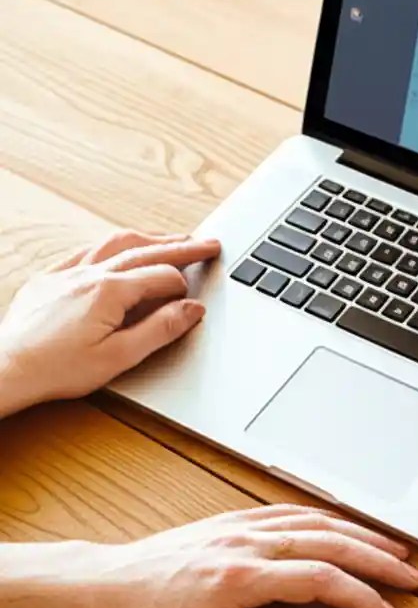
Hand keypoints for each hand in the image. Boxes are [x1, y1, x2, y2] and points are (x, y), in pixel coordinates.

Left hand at [0, 231, 219, 415]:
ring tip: (171, 239)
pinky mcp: (49, 278)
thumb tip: (192, 310)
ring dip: (149, 238)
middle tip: (207, 244)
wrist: (6, 369)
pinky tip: (119, 249)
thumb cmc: (57, 369)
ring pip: (115, 242)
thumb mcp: (119, 356)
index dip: (185, 288)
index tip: (197, 298)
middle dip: (182, 246)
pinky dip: (111, 245)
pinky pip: (85, 250)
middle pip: (146, 251)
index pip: (163, 277)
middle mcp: (89, 274)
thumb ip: (160, 329)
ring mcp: (67, 272)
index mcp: (110, 292)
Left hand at [0, 505, 417, 607]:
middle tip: (410, 575)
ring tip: (393, 550)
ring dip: (361, 534)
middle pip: (332, 542)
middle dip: (378, 559)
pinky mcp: (237, 517)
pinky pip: (294, 510)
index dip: (362, 596)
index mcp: (244, 576)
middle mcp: (249, 542)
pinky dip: (329, 518)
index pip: (322, 580)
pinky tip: (347, 528)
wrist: (111, 587)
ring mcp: (244, 525)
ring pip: (318, 520)